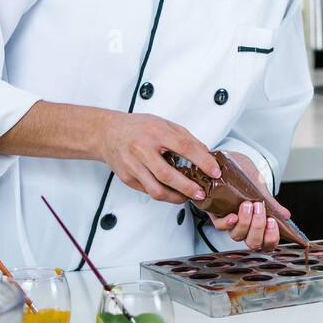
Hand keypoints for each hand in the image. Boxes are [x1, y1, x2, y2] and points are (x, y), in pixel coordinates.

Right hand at [96, 112, 219, 203]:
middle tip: (202, 193)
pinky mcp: (127, 178)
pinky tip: (173, 192)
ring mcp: (132, 166)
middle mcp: (142, 149)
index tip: (215, 172)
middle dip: (188, 188)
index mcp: (155, 132)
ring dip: (175, 197)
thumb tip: (206, 154)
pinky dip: (163, 194)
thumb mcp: (164, 124)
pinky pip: (148, 191)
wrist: (107, 133)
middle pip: (167, 174)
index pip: (184, 147)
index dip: (203, 161)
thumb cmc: (138, 127)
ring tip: (188, 197)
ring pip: (156, 190)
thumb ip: (185, 138)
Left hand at [207, 151, 292, 249]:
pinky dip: (227, 223)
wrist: (231, 163)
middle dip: (258, 227)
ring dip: (245, 222)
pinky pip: (220, 226)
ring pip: (237, 235)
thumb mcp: (262, 190)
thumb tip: (286, 215)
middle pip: (253, 242)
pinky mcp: (216, 215)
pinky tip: (233, 215)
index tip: (273, 222)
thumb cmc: (247, 179)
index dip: (271, 238)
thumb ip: (272, 205)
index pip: (267, 243)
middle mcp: (245, 228)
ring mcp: (231, 223)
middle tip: (260, 208)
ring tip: (248, 204)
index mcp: (259, 225)